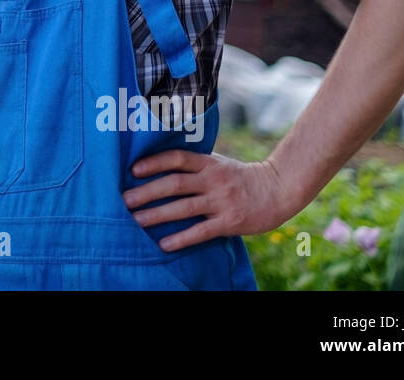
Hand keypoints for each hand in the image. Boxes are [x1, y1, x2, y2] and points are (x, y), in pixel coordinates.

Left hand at [123, 150, 297, 250]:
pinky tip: (164, 244)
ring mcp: (222, 200)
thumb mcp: (219, 163)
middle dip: (147, 192)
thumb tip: (161, 167)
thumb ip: (196, 165)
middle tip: (125, 200)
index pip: (177, 158)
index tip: (133, 170)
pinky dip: (181, 238)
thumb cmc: (241, 177)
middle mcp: (213, 179)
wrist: (279, 189)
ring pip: (184, 207)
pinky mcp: (230, 221)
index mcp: (209, 162)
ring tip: (136, 221)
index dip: (154, 162)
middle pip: (174, 183)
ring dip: (157, 215)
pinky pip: (201, 231)